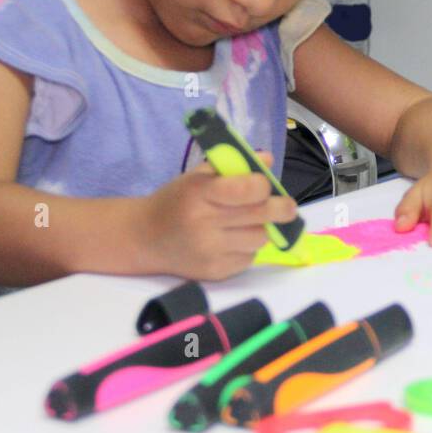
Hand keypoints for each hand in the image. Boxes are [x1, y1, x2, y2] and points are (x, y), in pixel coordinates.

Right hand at [138, 150, 296, 279]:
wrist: (144, 238)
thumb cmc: (176, 201)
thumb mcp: (197, 177)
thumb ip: (233, 166)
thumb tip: (267, 160)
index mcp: (199, 193)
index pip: (247, 190)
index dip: (263, 186)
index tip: (265, 186)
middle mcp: (204, 223)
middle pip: (261, 215)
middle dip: (281, 209)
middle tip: (287, 206)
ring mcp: (209, 251)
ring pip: (259, 238)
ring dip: (261, 229)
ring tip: (247, 223)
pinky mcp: (214, 272)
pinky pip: (249, 258)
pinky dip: (247, 248)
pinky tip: (232, 241)